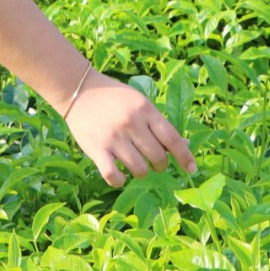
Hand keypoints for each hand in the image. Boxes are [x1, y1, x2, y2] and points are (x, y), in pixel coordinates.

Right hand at [65, 70, 196, 186]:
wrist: (78, 90)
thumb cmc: (113, 97)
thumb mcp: (139, 102)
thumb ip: (158, 123)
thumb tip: (183, 145)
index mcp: (145, 110)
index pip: (172, 139)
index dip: (185, 157)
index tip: (191, 169)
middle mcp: (131, 123)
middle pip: (158, 157)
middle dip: (160, 164)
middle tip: (152, 160)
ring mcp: (113, 137)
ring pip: (139, 170)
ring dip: (141, 172)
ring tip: (134, 164)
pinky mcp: (96, 149)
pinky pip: (113, 176)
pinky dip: (120, 180)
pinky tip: (119, 174)